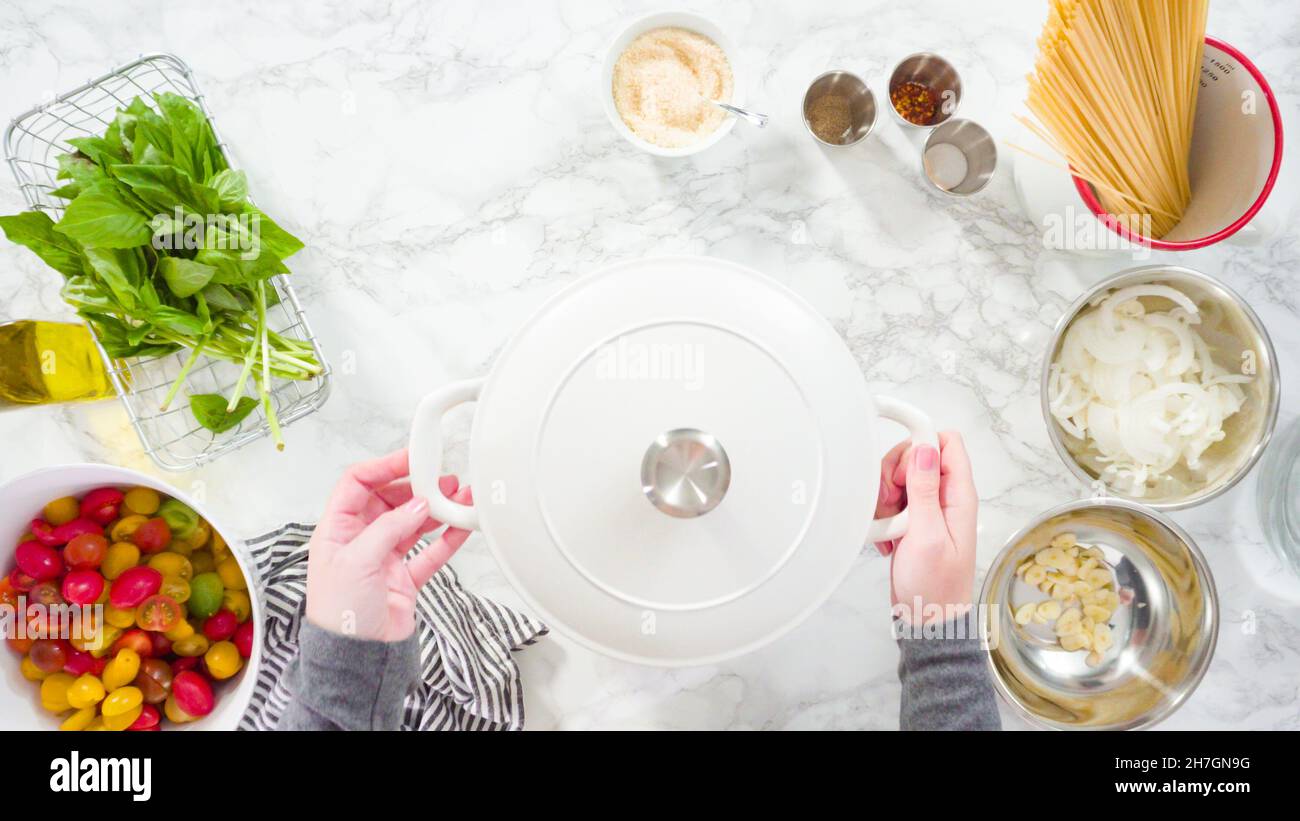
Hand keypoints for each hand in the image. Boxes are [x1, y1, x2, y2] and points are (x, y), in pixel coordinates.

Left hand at [305, 449, 472, 641]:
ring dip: (437, 508)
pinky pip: (430, 551)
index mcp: (337, 530)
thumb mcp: (356, 562)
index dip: (384, 466)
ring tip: (459, 495)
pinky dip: (448, 537)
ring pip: (414, 523)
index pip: (358, 484)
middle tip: (441, 478)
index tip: (411, 457)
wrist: (356, 660)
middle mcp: (360, 540)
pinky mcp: (405, 577)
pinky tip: (462, 524)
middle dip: (417, 487)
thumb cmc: (339, 615)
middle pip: (390, 499)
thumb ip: (389, 528)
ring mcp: (384, 558)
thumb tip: (417, 503)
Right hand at [873, 431, 977, 624]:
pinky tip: (885, 536)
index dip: (920, 444)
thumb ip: (926, 491)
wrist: (927, 619)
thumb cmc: (935, 586)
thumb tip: (925, 448)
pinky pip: (891, 500)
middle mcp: (946, 497)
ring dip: (884, 495)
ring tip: (887, 524)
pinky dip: (881, 513)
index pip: (946, 443)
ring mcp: (928, 509)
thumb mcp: (928, 536)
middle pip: (916, 456)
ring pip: (899, 477)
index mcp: (959, 496)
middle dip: (893, 473)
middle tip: (890, 501)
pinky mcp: (911, 521)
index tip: (898, 466)